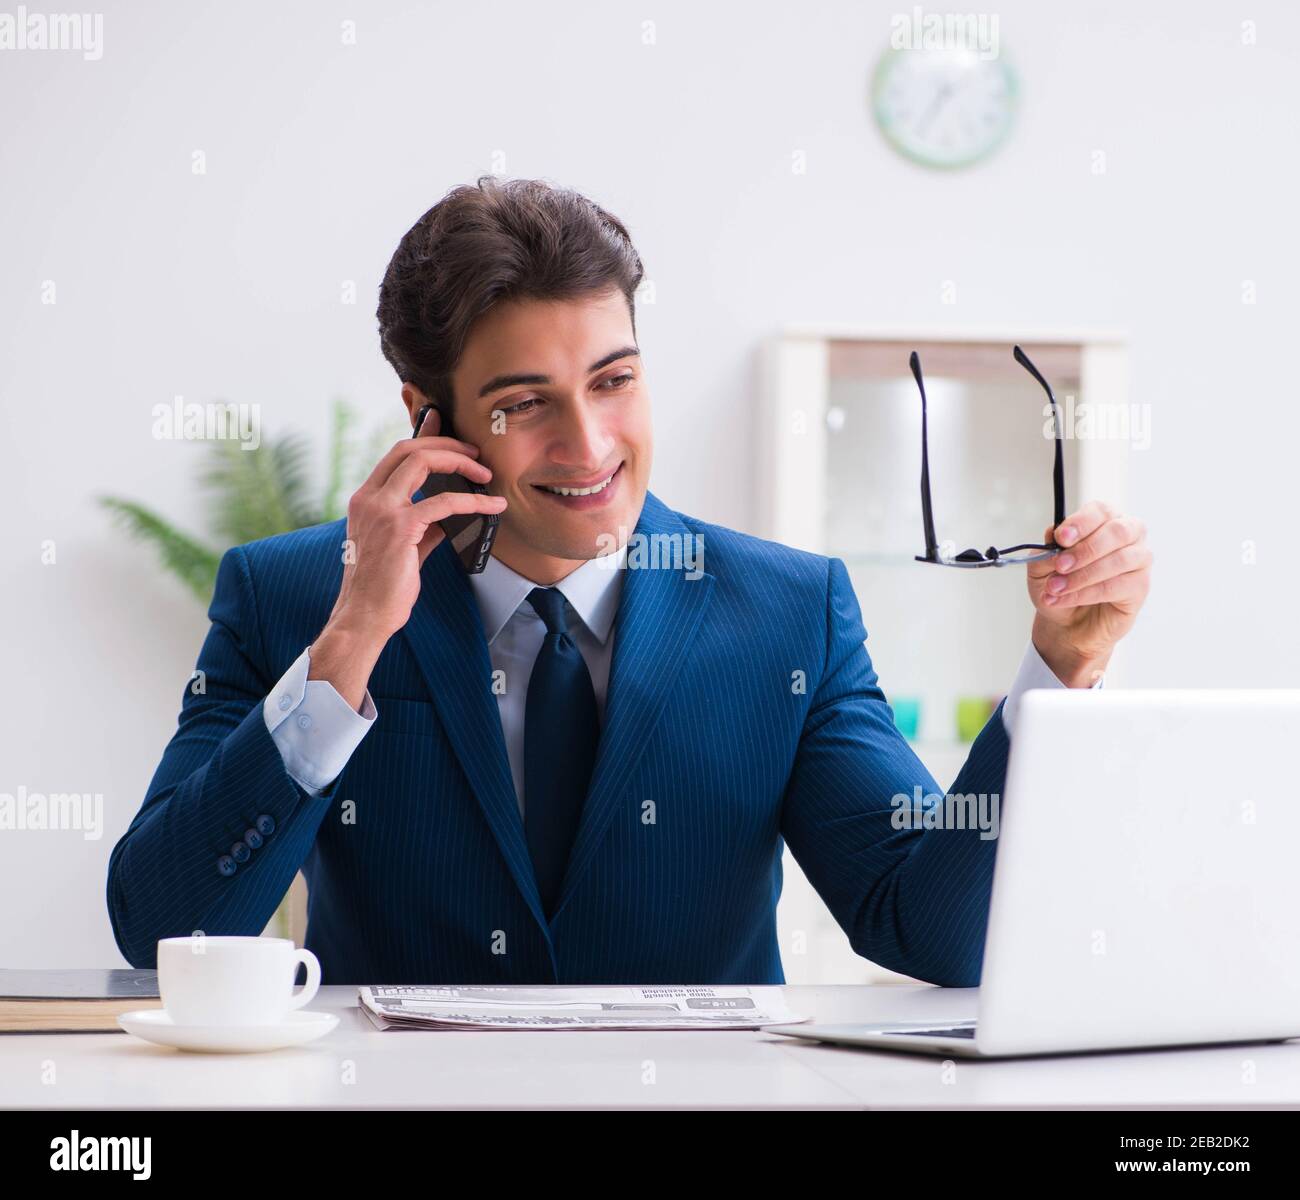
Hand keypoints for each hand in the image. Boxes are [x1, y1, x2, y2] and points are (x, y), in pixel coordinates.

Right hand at [308, 408, 506, 708]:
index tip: (450, 434)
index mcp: (365, 499)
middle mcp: (369, 498)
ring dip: (461, 463)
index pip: (396, 454)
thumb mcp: (403, 546)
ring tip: (485, 474)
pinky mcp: (401, 527)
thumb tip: (453, 512)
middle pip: (409, 449)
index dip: (425, 437)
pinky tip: (491, 507)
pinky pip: (445, 502)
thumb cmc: (382, 587)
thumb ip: (424, 524)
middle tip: (474, 452)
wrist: (364, 616)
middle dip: (446, 444)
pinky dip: (473, 501)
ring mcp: (382, 510)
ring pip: (423, 462)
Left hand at [1026, 501, 1151, 686]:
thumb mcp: (1041, 567)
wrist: (1067, 622)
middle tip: (1060, 565)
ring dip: (1083, 575)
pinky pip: (1116, 586)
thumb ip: (1046, 550)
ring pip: (1119, 560)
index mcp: (1104, 521)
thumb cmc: (1059, 585)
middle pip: (1117, 532)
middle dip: (1085, 550)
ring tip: (1055, 588)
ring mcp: (1139, 560)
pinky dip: (1086, 593)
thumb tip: (1053, 534)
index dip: (1081, 522)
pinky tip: (1065, 598)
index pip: (1101, 511)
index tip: (1061, 537)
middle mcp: (1128, 535)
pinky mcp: (1140, 586)